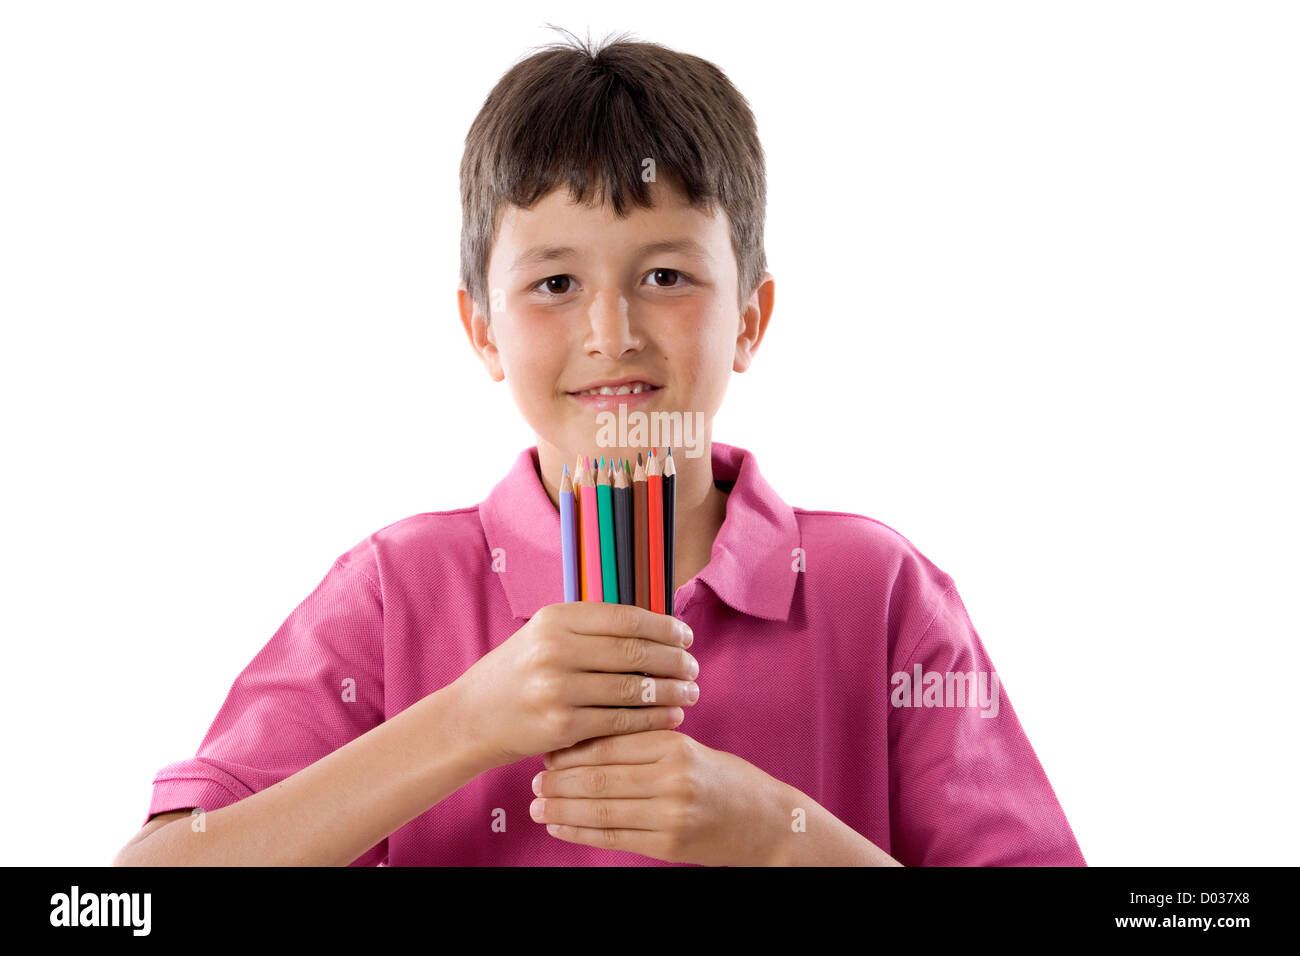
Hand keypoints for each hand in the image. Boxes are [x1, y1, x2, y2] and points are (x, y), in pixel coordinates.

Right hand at [449, 602, 699, 769]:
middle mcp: (555, 649)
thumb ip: (591, 628)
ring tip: (691, 692)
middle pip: (635, 652)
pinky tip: (671, 716)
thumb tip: (655, 624)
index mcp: (556, 618)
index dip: (664, 627)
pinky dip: (652, 718)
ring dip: (671, 691)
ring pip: (633, 688)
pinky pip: (621, 721)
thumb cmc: (518, 673)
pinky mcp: (561, 726)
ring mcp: (557, 689)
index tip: (686, 636)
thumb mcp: (545, 635)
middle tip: (694, 667)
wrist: (471, 717)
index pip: (626, 618)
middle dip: (674, 661)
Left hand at [529, 730, 789, 865]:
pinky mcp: (669, 845)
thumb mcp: (688, 747)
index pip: (607, 742)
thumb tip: (583, 737)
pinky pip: (613, 837)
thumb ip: (644, 742)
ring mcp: (670, 813)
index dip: (571, 748)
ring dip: (561, 807)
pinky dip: (580, 831)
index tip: (547, 749)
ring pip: (600, 808)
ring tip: (537, 804)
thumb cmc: (722, 778)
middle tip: (533, 779)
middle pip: (598, 776)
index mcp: (673, 743)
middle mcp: (671, 776)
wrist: (767, 821)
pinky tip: (559, 826)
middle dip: (558, 780)